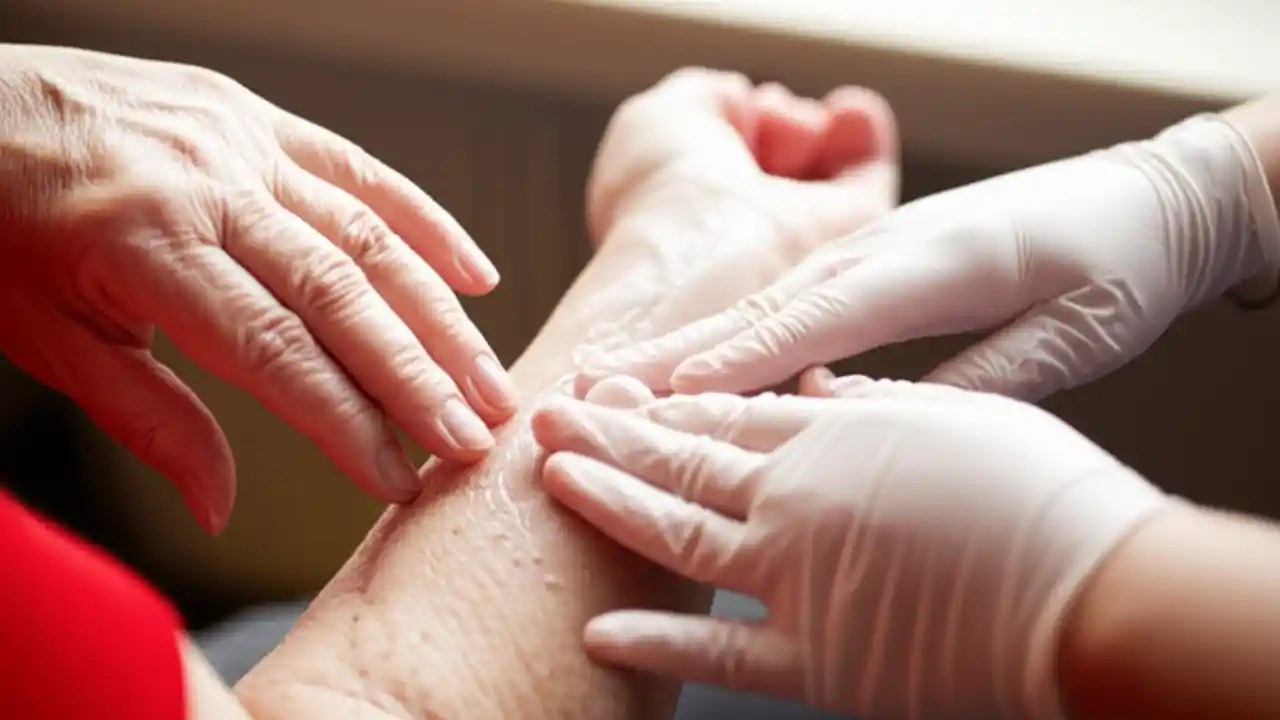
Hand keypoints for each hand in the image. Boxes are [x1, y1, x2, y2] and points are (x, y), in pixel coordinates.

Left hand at [0, 46, 514, 531]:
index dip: (345, 420)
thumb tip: (218, 507)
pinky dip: (427, 223)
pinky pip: (362, 171)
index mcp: (147, 248)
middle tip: (474, 440)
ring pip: (367, 238)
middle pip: (341, 296)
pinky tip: (476, 276)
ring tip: (489, 381)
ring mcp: (243, 145)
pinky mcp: (261, 121)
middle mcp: (209, 188)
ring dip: (440, 316)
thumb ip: (149, 421)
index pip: (275, 351)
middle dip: (417, 377)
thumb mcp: (52, 339)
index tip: (398, 478)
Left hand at [532, 381, 1167, 717]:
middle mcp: (796, 496)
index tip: (611, 382)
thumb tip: (822, 391)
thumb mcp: (962, 419)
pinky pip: (717, 649)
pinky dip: (656, 641)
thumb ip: (878, 405)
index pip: (723, 413)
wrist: (1091, 591)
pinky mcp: (816, 655)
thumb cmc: (1042, 497)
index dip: (659, 399)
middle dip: (609, 431)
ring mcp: (796, 574)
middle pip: (680, 458)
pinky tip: (600, 633)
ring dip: (607, 502)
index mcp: (832, 435)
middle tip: (550, 410)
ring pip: (675, 532)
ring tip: (551, 478)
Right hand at [584, 114, 1279, 399]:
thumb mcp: (1076, 333)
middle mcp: (885, 250)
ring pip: (766, 300)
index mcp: (933, 266)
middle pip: (765, 305)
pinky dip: (735, 332)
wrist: (1149, 197)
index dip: (740, 361)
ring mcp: (873, 248)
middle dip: (677, 351)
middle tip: (595, 385)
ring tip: (615, 377)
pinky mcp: (874, 258)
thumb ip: (981, 378)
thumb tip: (877, 422)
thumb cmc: (1120, 266)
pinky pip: (792, 300)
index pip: (817, 321)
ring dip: (689, 341)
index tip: (668, 396)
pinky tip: (696, 364)